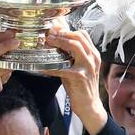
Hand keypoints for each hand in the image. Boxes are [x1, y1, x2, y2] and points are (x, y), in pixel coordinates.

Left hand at [40, 20, 106, 134]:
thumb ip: (70, 56)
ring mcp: (87, 66)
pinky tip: (41, 68)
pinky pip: (62, 68)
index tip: (55, 28)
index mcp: (93, 54)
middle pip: (79, 36)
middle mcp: (92, 58)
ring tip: (47, 42)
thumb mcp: (78, 68)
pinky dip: (50, 67)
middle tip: (48, 34)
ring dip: (59, 42)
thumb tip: (56, 45)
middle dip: (62, 33)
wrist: (90, 106)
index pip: (82, 34)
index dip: (68, 29)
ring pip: (75, 46)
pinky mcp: (80, 76)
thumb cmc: (81, 87)